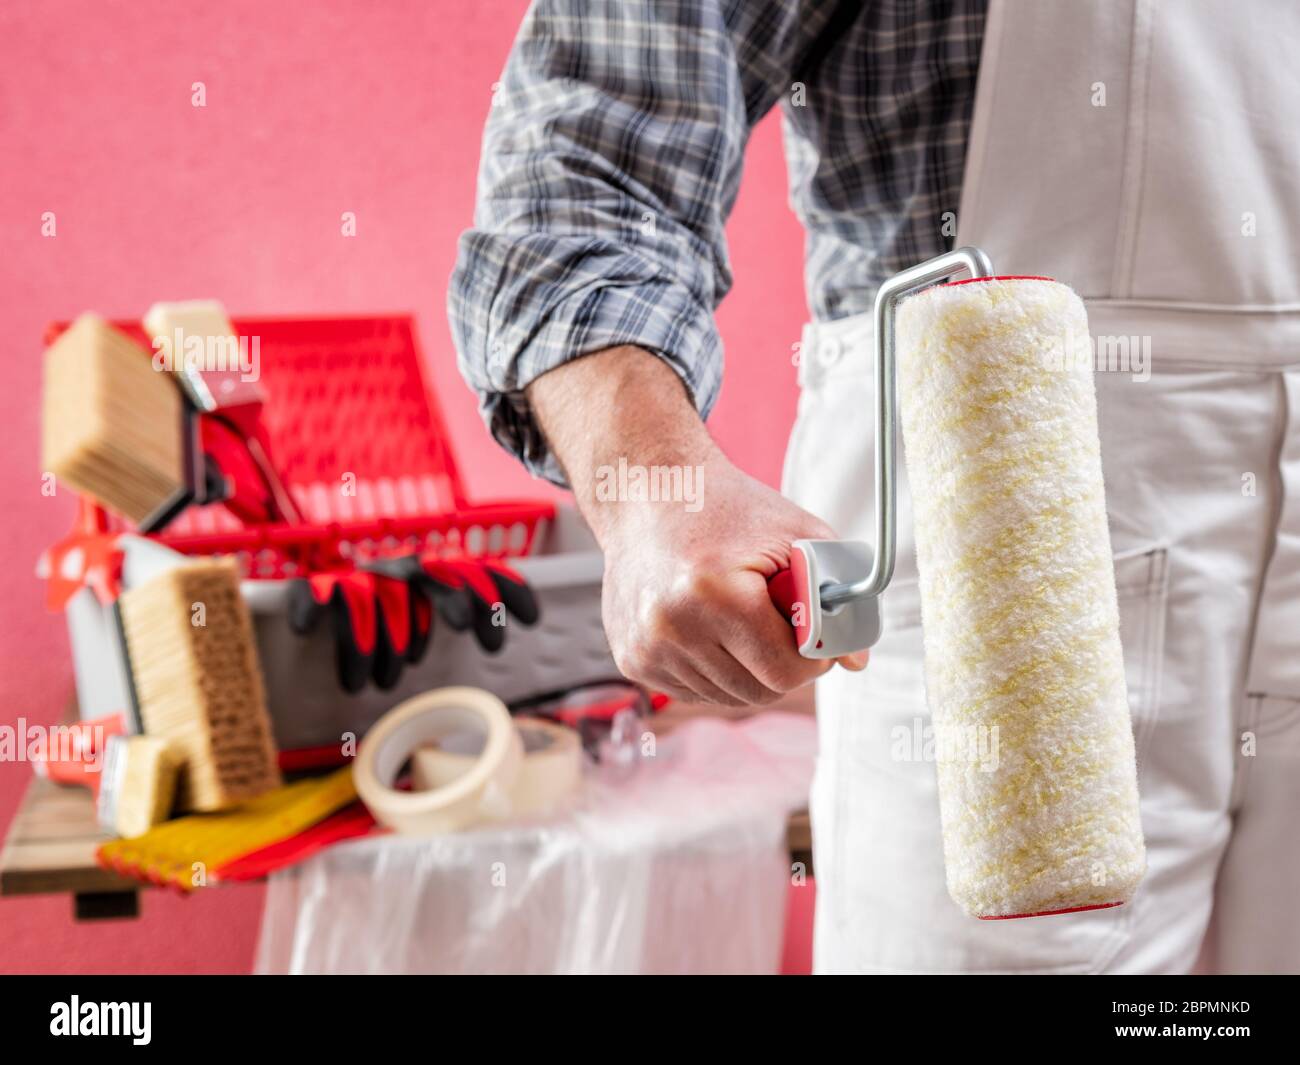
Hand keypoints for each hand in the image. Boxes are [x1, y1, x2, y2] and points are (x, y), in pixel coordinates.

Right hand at [528, 346, 866, 705]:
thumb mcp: (794, 534)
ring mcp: (646, 648)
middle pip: (758, 691)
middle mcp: (672, 627)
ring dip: (747, 668)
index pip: (785, 671)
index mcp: (714, 594)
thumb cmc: (726, 507)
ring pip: (727, 696)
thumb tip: (856, 661)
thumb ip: (834, 596)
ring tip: (740, 618)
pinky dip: (714, 669)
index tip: (815, 634)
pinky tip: (709, 627)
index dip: (812, 657)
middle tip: (781, 623)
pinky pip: (695, 690)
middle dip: (782, 664)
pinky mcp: (631, 658)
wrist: (648, 490)